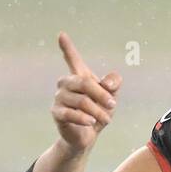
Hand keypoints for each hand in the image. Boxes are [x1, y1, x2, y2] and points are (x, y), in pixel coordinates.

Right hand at [52, 31, 121, 153]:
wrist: (87, 136)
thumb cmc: (98, 113)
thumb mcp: (111, 96)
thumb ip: (114, 83)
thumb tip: (106, 83)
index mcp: (78, 77)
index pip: (72, 59)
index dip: (67, 47)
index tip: (62, 35)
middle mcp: (66, 84)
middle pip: (84, 82)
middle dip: (101, 94)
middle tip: (113, 105)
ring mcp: (59, 97)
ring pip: (81, 100)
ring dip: (97, 111)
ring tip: (106, 119)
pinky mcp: (57, 113)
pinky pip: (70, 113)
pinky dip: (84, 118)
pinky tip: (91, 122)